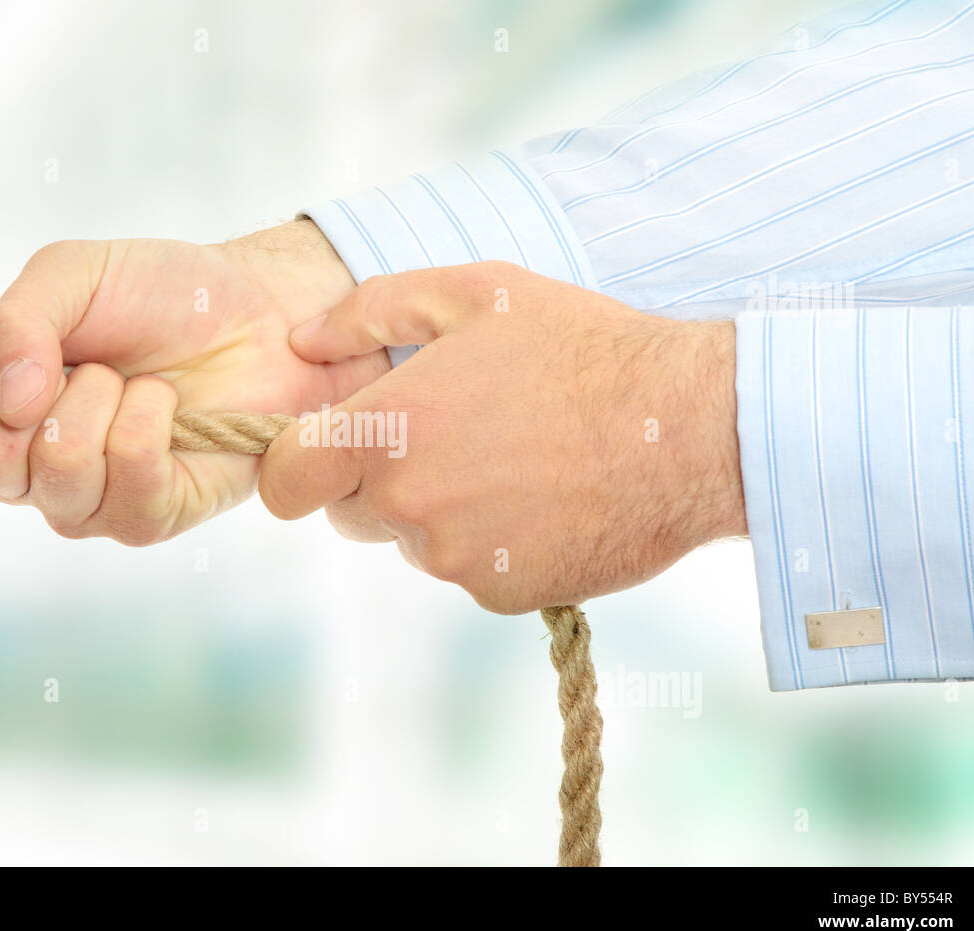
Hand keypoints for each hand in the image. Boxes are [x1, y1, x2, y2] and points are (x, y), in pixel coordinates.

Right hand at [0, 220, 388, 542]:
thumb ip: (15, 322)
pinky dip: (146, 426)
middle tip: (79, 360)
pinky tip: (166, 403)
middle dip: (30, 392)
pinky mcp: (153, 515)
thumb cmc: (158, 295)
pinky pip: (127, 488)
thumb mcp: (69, 277)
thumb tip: (3, 394)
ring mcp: (91, 500)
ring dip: (96, 403)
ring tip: (130, 378)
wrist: (254, 309)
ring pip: (57, 476)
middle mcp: (31, 467)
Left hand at [259, 262, 746, 612]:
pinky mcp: (502, 594)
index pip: (286, 481)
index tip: (326, 453)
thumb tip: (303, 339)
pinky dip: (491, 544)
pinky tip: (542, 499)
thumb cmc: (582, 349)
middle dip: (381, 479)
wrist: (687, 429)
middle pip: (351, 512)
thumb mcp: (476, 294)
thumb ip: (371, 311)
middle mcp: (409, 506)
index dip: (298, 467)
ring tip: (513, 460)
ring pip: (413, 541)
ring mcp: (456, 559)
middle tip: (452, 435)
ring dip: (440, 511)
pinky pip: (469, 571)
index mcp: (387, 432)